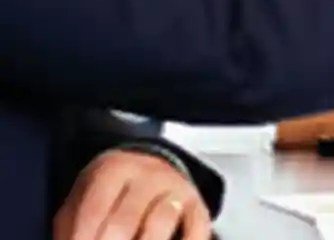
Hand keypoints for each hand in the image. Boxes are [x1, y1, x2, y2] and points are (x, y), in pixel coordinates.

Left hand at [54, 149, 209, 239]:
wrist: (152, 166)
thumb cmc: (111, 191)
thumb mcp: (83, 197)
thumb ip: (70, 227)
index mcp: (114, 170)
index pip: (94, 211)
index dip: (83, 238)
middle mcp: (148, 176)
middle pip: (125, 220)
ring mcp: (176, 190)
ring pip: (161, 221)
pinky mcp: (198, 206)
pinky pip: (196, 229)